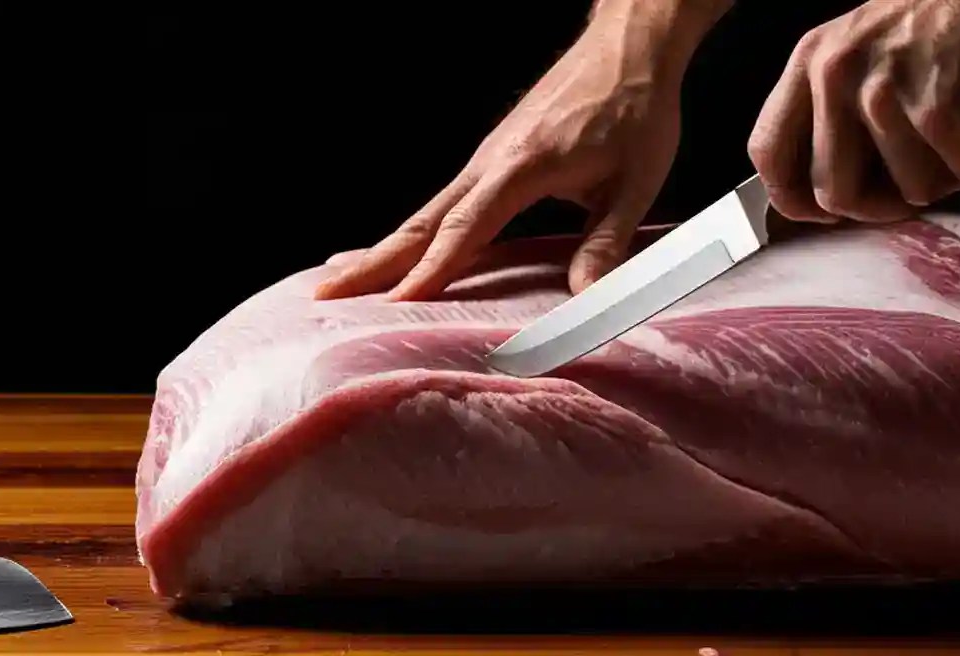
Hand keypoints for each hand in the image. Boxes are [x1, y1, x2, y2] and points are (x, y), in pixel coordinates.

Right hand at [314, 0, 728, 301]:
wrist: (627, 46)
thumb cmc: (634, 108)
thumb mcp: (635, 182)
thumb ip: (606, 244)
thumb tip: (588, 302)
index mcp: (520, 167)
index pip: (463, 229)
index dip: (429, 270)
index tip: (395, 304)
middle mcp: (490, 162)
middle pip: (419, 222)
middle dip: (372, 262)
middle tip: (324, 294)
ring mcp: (486, 159)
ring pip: (423, 213)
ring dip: (381, 249)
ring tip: (339, 280)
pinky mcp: (493, 159)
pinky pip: (441, 203)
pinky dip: (411, 232)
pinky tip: (398, 250)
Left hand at [747, 0, 959, 223]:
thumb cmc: (935, 31)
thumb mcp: (855, 53)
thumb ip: (824, 113)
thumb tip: (815, 198)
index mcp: (809, 62)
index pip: (767, 153)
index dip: (791, 200)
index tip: (821, 214)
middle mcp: (837, 75)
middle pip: (833, 195)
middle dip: (877, 207)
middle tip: (910, 184)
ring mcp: (886, 93)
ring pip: (903, 193)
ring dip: (937, 176)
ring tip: (955, 128)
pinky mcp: (941, 110)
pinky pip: (952, 177)